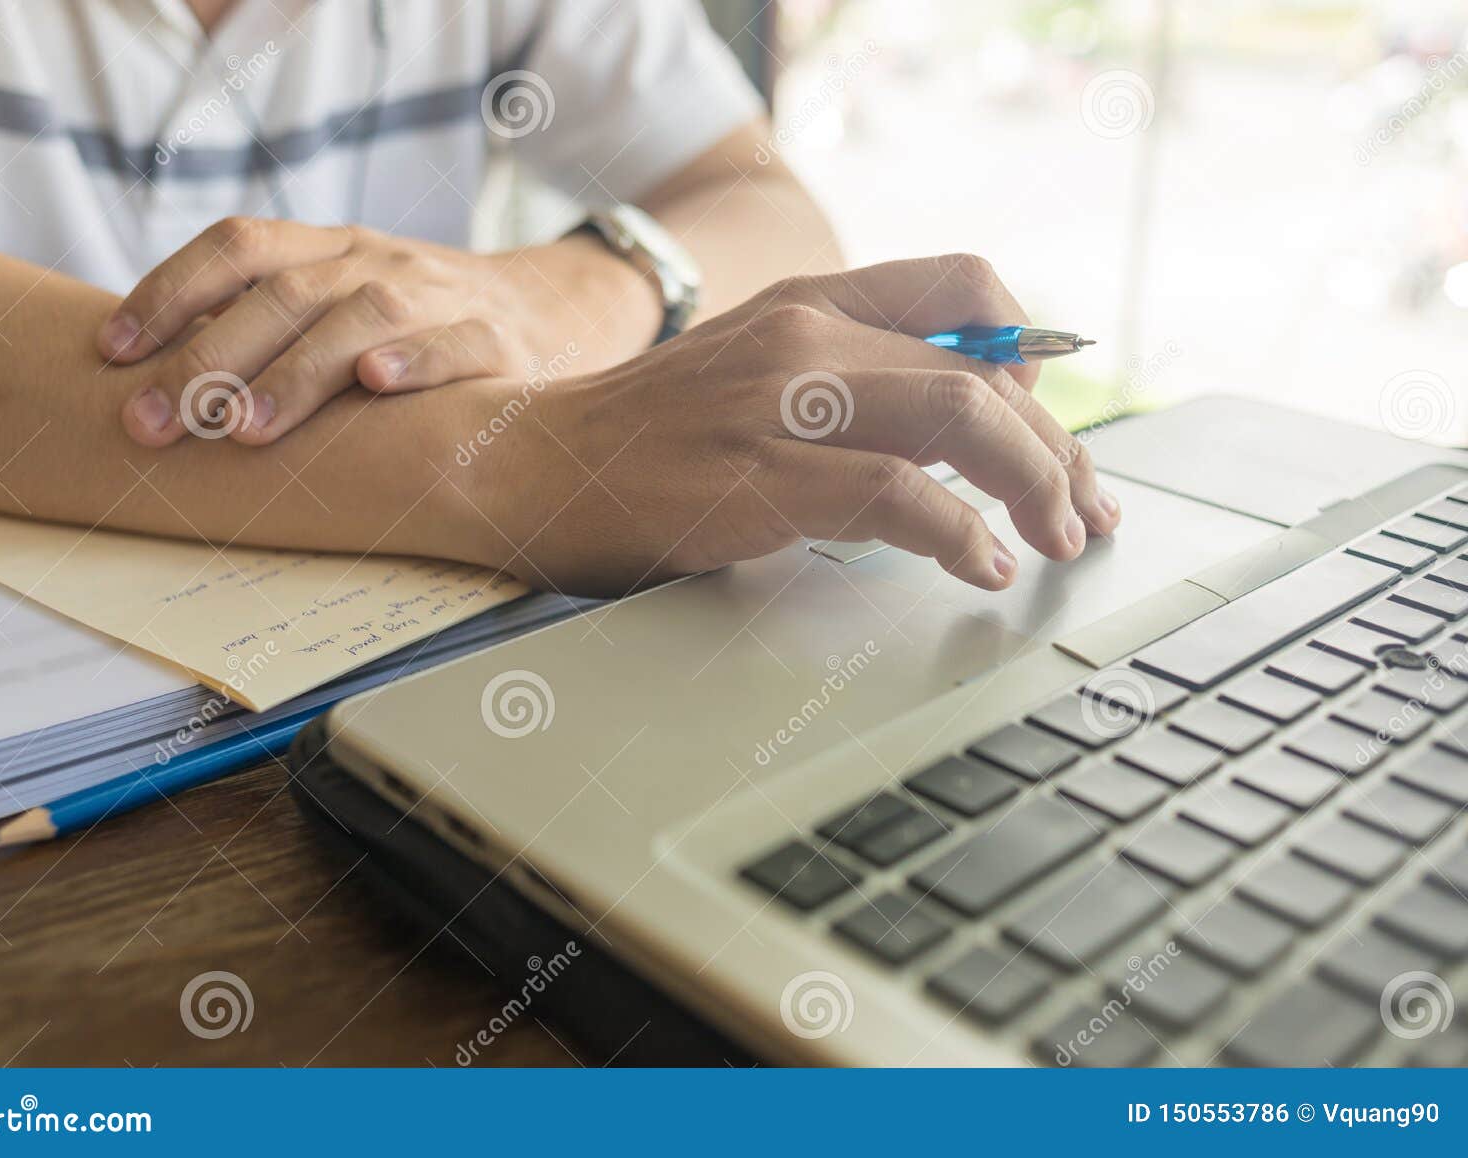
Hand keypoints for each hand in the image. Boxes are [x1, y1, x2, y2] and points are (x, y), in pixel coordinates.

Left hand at [100, 217, 658, 447]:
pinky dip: (417, 361)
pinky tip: (377, 383)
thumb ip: (275, 327)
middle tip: (152, 420)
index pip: (238, 246)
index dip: (167, 292)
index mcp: (333, 249)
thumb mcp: (350, 305)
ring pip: (361, 317)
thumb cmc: (429, 327)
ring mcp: (442, 296)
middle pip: (283, 292)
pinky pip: (457, 343)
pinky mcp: (499, 342)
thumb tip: (157, 379)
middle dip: (207, 356)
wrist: (560, 311)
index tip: (109, 352)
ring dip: (297, 371)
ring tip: (245, 428)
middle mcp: (379, 262)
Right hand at [449, 254, 1118, 594]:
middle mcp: (805, 337)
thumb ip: (852, 377)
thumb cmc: (654, 435)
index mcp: (813, 302)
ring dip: (1032, 484)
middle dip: (1058, 452)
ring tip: (1054, 539)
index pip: (969, 290)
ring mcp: (779, 404)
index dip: (1035, 359)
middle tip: (1082, 512)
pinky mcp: (757, 480)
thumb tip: (964, 427)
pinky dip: (957, 532)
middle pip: (982, 372)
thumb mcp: (760, 374)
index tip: (1052, 432)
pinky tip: (979, 564)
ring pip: (956, 417)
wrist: (534, 462)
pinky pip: (892, 493)